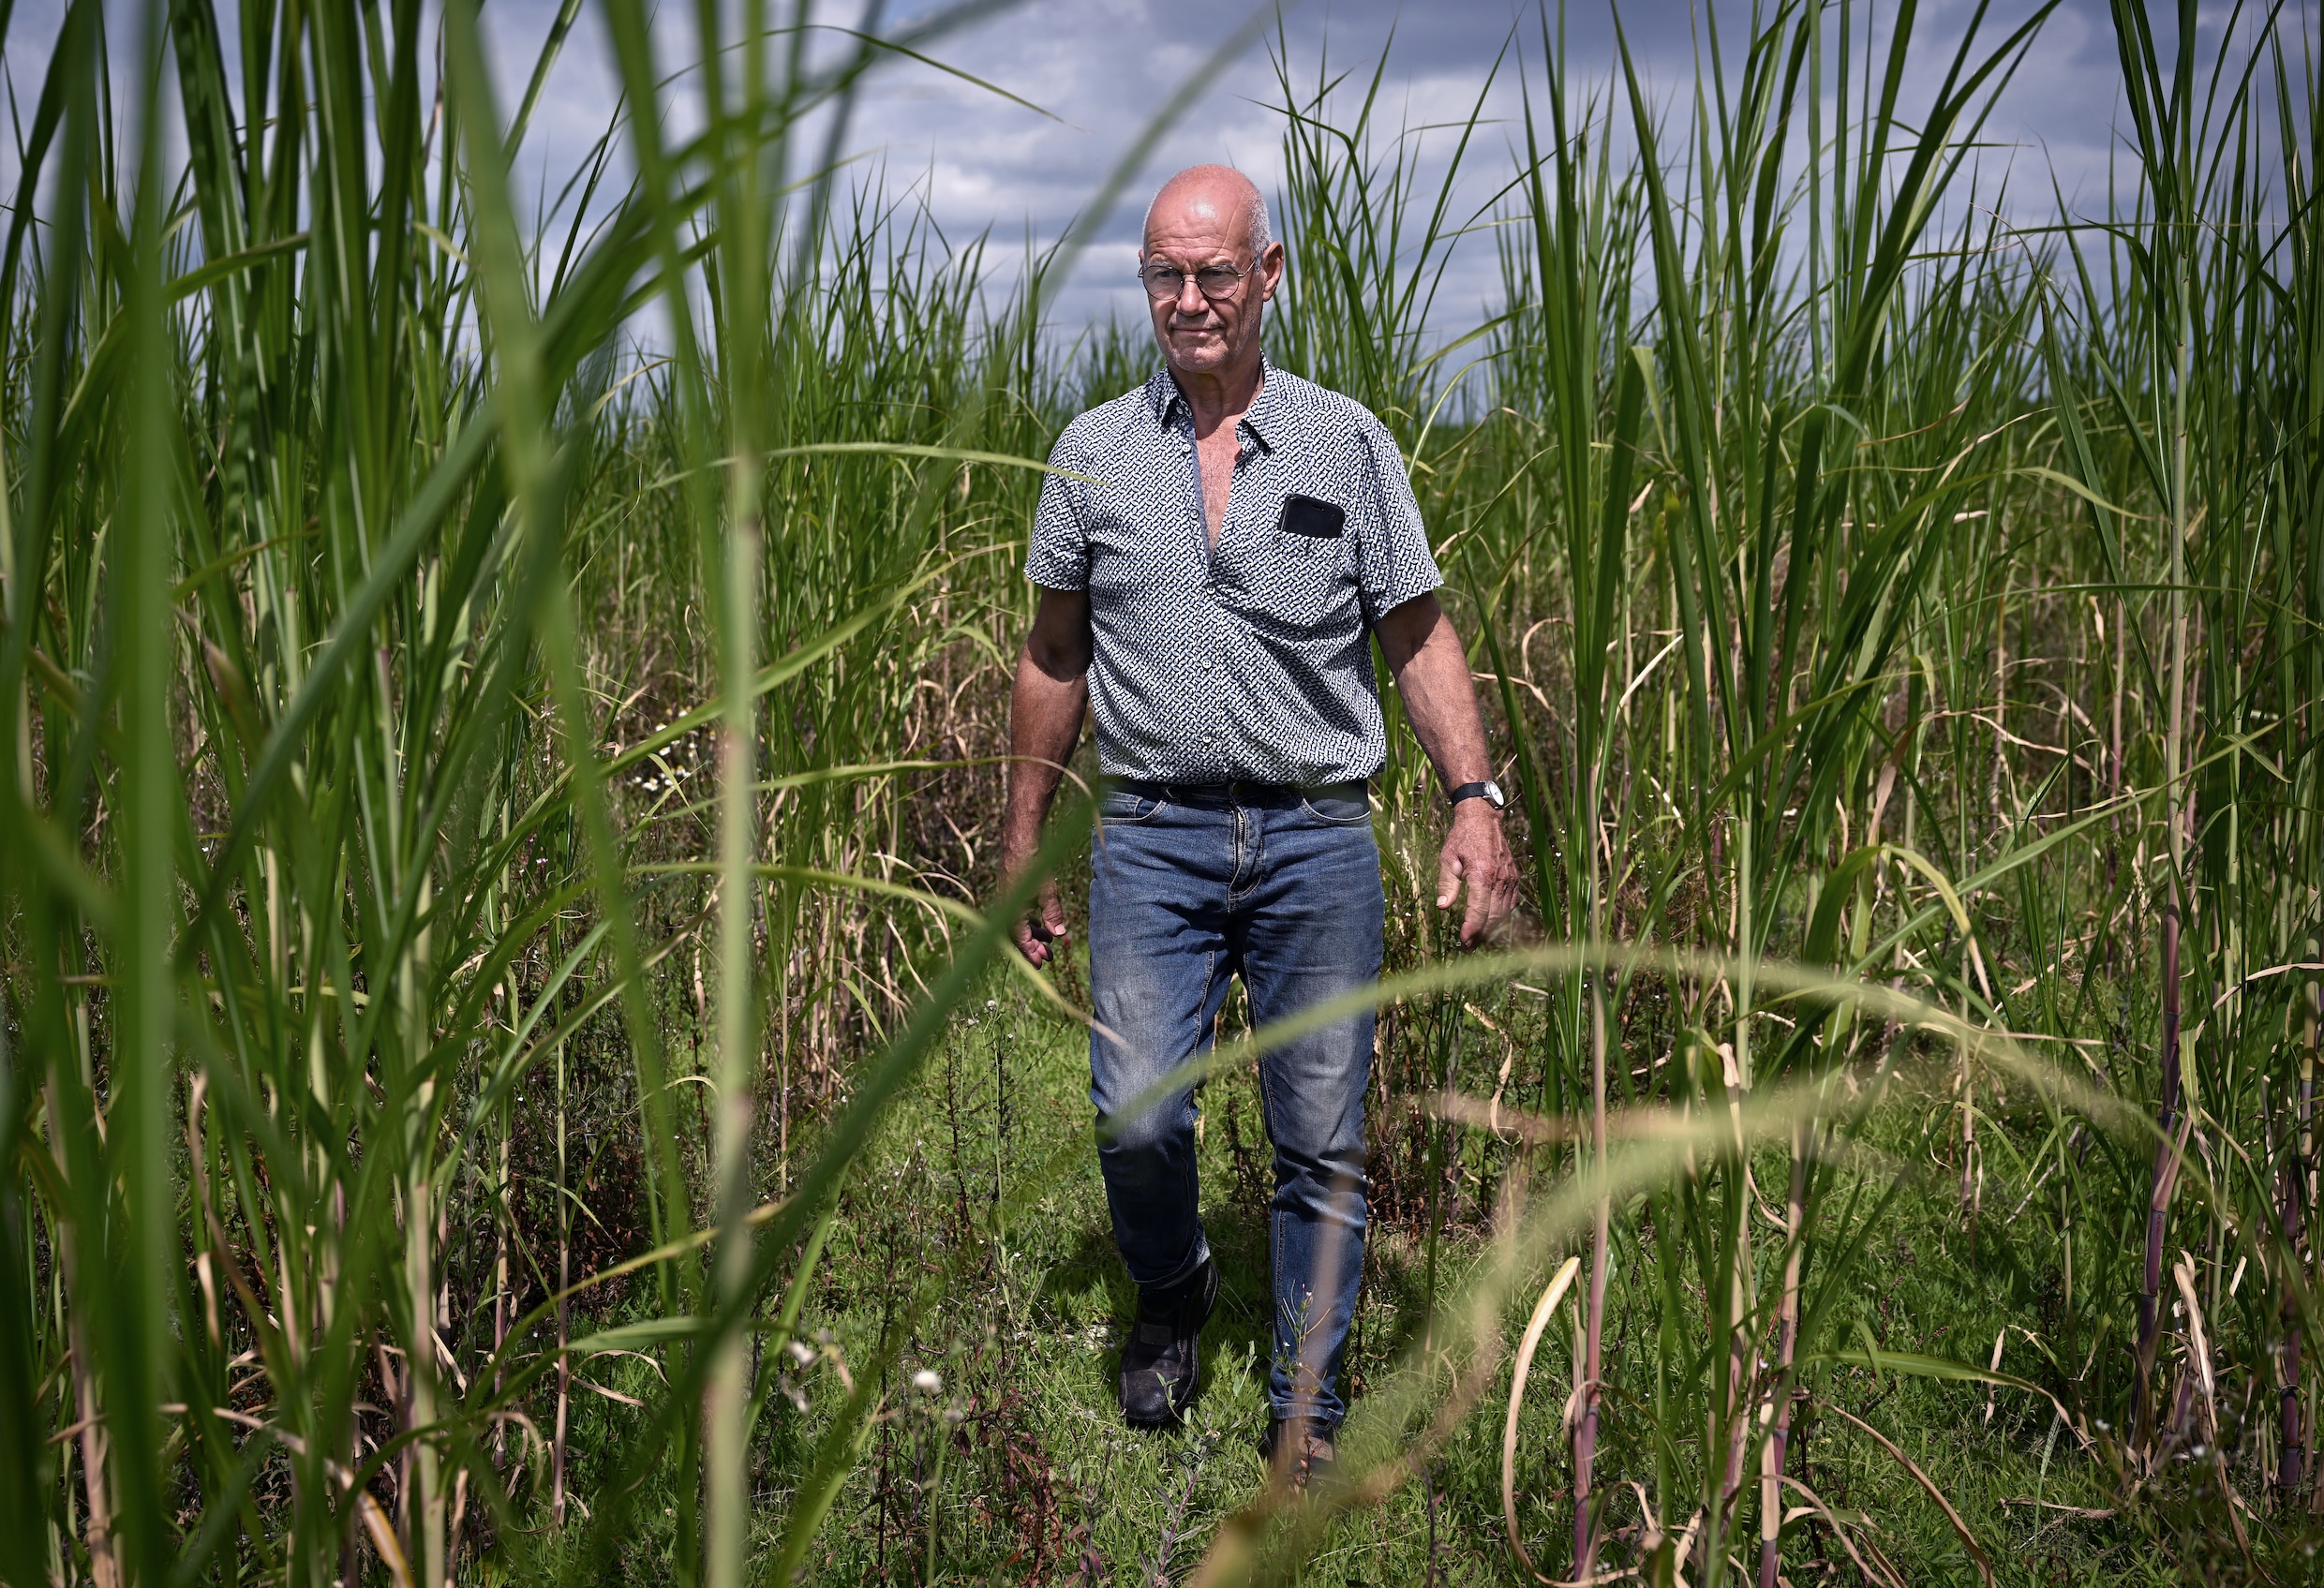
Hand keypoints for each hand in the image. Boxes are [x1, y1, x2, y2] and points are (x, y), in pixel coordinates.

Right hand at [1001, 831, 1070, 967]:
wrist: (1019, 843)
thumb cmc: (1032, 867)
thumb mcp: (1047, 893)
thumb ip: (1053, 915)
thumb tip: (1058, 934)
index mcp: (1013, 913)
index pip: (1021, 941)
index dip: (1032, 954)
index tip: (1042, 963)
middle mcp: (1006, 909)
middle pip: (1019, 936)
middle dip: (1034, 947)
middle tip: (1049, 956)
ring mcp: (1007, 901)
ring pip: (1019, 925)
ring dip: (1034, 934)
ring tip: (1049, 940)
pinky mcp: (1009, 893)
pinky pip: (1018, 914)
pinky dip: (1030, 921)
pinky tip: (1041, 922)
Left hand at [1436, 802, 1519, 946]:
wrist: (1482, 819)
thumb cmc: (1462, 838)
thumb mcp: (1447, 858)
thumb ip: (1446, 884)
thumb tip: (1443, 907)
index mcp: (1482, 874)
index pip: (1479, 910)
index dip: (1472, 928)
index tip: (1463, 941)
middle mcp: (1500, 878)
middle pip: (1493, 916)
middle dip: (1480, 934)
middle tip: (1467, 947)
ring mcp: (1510, 879)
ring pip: (1504, 912)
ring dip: (1491, 928)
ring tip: (1477, 940)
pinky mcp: (1515, 878)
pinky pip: (1511, 903)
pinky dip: (1501, 916)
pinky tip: (1490, 923)